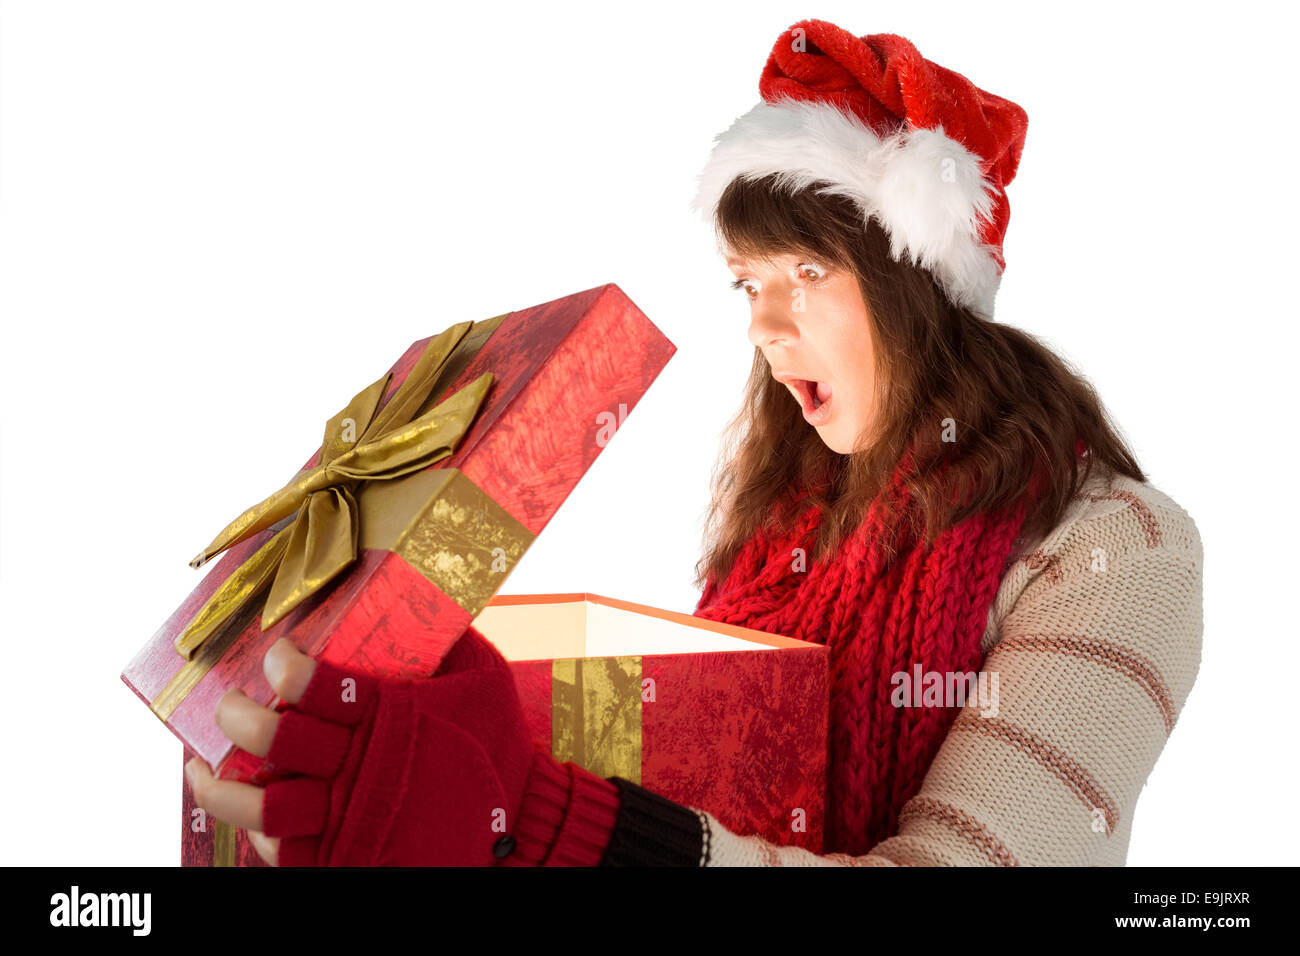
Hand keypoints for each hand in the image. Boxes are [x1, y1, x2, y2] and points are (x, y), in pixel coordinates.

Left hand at [184, 626, 537, 865]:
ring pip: (266, 808)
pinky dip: (260, 835)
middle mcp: (366, 770)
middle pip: (276, 744)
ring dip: (222, 788)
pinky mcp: (353, 856)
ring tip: (202, 768)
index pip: (316, 688)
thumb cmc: (499, 738)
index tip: (276, 655)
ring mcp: (355, 820)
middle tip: (232, 704)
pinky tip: (249, 812)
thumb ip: (442, 636)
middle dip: (240, 717)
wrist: (523, 819)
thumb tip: (414, 586)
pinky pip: (288, 855)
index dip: (284, 668)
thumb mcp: (482, 673)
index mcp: (394, 718)